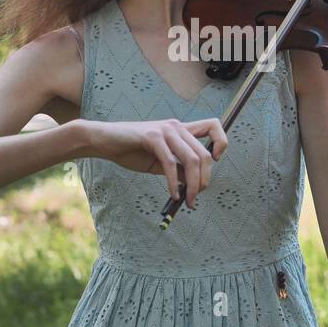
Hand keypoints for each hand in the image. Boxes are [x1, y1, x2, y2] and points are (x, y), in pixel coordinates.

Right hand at [85, 118, 227, 208]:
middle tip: (196, 197)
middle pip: (203, 154)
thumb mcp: (161, 162)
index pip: (213, 126)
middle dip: (204, 180)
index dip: (221, 142)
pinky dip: (174, 183)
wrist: (105, 141)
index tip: (215, 161)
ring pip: (191, 159)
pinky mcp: (152, 137)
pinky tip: (173, 194)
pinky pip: (171, 164)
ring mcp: (165, 130)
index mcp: (180, 129)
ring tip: (188, 200)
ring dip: (193, 185)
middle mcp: (176, 126)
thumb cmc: (132, 151)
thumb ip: (178, 169)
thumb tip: (194, 185)